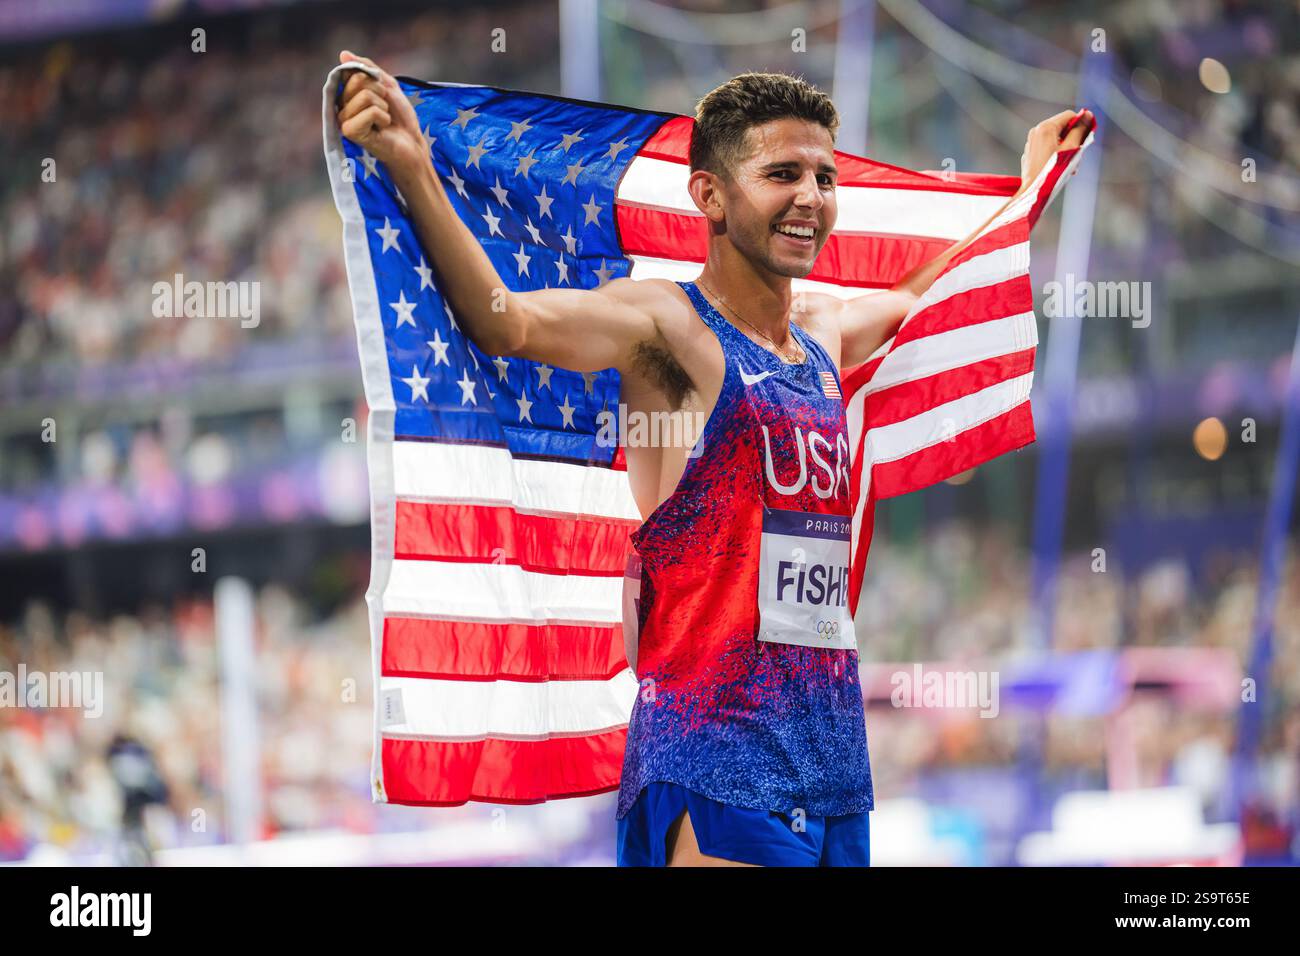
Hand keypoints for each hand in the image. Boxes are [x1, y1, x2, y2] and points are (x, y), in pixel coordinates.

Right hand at [335, 51, 428, 183]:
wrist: (412, 142)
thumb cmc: (400, 117)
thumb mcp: (387, 84)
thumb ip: (367, 68)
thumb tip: (343, 54)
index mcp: (347, 95)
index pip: (353, 70)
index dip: (374, 79)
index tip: (381, 94)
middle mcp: (341, 107)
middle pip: (358, 80)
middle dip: (380, 92)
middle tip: (385, 108)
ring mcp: (344, 120)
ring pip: (365, 95)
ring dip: (383, 106)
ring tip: (384, 120)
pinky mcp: (350, 132)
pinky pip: (370, 111)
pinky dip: (383, 117)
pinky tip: (382, 128)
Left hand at [1019, 108, 1092, 188]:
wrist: (1033, 191)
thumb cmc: (1052, 171)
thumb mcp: (1071, 149)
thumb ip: (1080, 130)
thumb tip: (1088, 115)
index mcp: (1046, 127)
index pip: (1070, 116)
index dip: (1081, 124)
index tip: (1086, 138)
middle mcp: (1036, 131)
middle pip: (1062, 128)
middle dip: (1073, 140)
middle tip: (1078, 155)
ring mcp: (1031, 142)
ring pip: (1055, 139)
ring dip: (1066, 149)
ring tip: (1070, 165)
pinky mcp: (1030, 152)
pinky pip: (1047, 147)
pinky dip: (1056, 154)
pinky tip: (1060, 167)